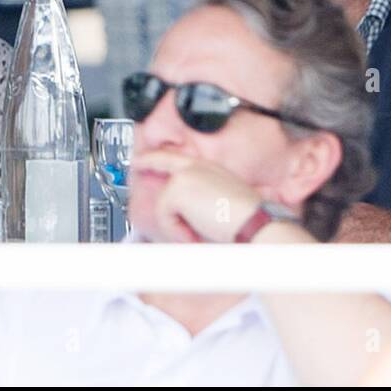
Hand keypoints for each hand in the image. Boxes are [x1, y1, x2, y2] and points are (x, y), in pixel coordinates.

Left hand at [134, 151, 265, 242]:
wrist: (254, 224)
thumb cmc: (245, 220)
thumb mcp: (219, 205)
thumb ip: (197, 200)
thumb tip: (181, 214)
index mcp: (208, 169)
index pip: (176, 157)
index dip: (155, 156)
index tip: (140, 158)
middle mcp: (197, 166)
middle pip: (158, 160)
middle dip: (144, 164)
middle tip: (137, 166)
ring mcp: (186, 175)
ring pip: (162, 204)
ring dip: (175, 225)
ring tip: (196, 233)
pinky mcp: (178, 189)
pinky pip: (163, 216)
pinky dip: (176, 231)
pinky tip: (194, 234)